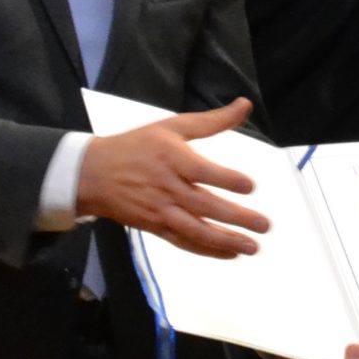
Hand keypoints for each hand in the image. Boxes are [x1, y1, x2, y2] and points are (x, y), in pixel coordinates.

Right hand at [75, 97, 270, 258]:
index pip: (202, 172)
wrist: (93, 174)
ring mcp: (160, 210)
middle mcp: (167, 187)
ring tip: (252, 247)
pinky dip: (207, 250)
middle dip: (237, 218)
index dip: (227, 180)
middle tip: (264, 225)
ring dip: (225, 241)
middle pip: (205, 205)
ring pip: (196, 230)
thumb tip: (245, 105)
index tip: (251, 186)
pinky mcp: (155, 227)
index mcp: (171, 158)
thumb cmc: (137, 146)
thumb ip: (212, 121)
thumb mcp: (171, 126)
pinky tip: (230, 254)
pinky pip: (184, 242)